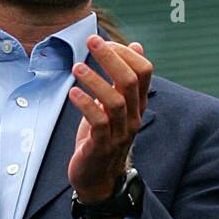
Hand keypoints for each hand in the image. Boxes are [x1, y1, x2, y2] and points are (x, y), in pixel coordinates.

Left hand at [67, 37, 151, 202]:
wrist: (98, 177)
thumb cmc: (103, 136)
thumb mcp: (115, 104)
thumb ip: (124, 77)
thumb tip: (137, 46)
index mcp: (137, 103)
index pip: (144, 70)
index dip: (126, 53)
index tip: (105, 42)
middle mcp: (133, 116)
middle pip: (130, 81)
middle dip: (111, 58)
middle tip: (92, 41)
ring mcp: (120, 131)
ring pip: (116, 101)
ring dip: (95, 81)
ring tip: (76, 68)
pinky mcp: (102, 145)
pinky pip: (99, 122)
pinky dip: (86, 105)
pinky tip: (73, 93)